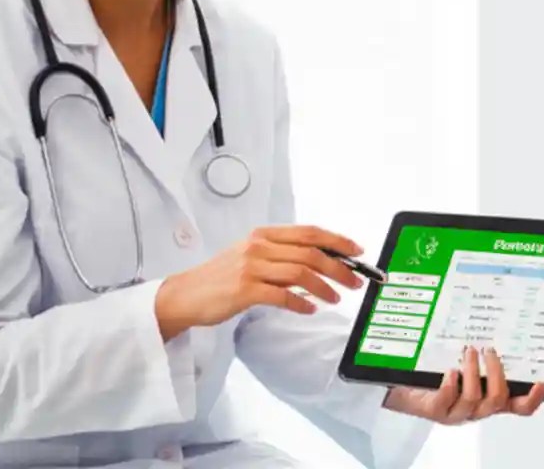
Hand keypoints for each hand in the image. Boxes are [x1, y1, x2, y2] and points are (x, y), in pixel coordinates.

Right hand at [154, 225, 365, 339]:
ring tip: (335, 299)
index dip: (337, 240)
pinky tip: (310, 309)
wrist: (186, 294)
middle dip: (339, 268)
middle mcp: (259, 246)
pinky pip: (283, 296)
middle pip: (311, 253)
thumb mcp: (251, 256)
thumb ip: (282, 255)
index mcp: (264, 234)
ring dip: (325, 287)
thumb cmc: (221, 277)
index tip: (357, 251)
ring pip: (301, 273)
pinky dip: (301, 303)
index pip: (309, 232)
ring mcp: (251, 267)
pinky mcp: (245, 290)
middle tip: (355, 282)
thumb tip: (320, 262)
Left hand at [383, 345, 543, 424]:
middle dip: (495, 372)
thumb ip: (484, 353)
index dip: (532, 399)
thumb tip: (498, 319)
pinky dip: (451, 384)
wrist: (406, 386)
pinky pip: (448, 400)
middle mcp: (476, 408)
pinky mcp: (436, 410)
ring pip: (474, 399)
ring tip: (467, 352)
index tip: (540, 382)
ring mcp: (456, 412)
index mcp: (489, 398)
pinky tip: (450, 370)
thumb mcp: (466, 362)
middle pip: (498, 400)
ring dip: (473, 372)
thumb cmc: (440, 372)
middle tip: (488, 350)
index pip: (518, 407)